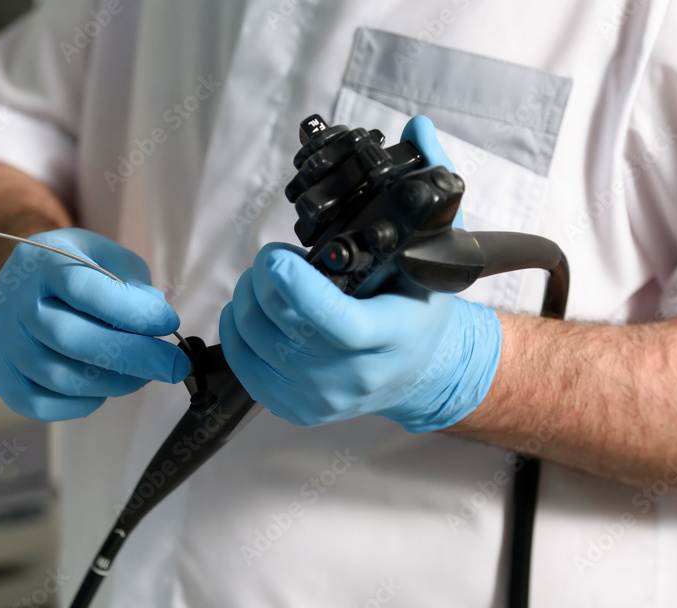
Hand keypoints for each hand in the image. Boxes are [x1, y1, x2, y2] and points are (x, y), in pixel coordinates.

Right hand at [0, 228, 190, 421]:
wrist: (26, 282)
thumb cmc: (77, 269)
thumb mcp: (106, 256)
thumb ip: (132, 284)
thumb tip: (155, 324)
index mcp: (40, 261)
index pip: (85, 289)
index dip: (133, 311)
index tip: (169, 322)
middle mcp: (12, 302)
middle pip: (71, 339)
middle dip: (133, 356)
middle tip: (173, 366)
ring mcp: (1, 341)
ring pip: (59, 377)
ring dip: (113, 383)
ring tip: (143, 375)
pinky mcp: (0, 374)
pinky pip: (40, 404)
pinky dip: (81, 404)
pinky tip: (103, 389)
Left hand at [218, 116, 500, 430]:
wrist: (423, 371)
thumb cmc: (421, 306)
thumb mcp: (438, 249)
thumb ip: (432, 186)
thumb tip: (418, 129)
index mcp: (392, 337)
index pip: (336, 324)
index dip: (298, 290)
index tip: (278, 257)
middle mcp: (355, 376)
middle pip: (283, 328)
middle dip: (264, 281)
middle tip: (272, 258)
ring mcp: (321, 398)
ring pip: (255, 343)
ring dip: (248, 299)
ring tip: (266, 278)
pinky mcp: (293, 408)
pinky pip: (243, 363)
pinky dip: (238, 326)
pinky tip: (256, 306)